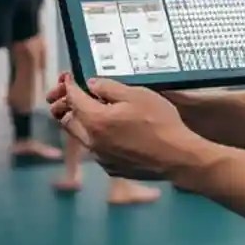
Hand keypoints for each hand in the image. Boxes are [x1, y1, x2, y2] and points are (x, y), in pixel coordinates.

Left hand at [49, 73, 209, 181]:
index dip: (68, 85)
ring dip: (82, 121)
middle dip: (67, 105)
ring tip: (94, 110)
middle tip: (75, 93)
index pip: (72, 98)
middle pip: (67, 120)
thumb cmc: (159, 122)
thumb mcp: (136, 94)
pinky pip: (96, 149)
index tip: (68, 76)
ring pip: (81, 136)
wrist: (177, 157)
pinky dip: (96, 137)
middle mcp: (92, 141)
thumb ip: (109, 87)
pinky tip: (112, 131)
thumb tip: (91, 84)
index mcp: (95, 120)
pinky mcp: (111, 168)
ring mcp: (101, 157)